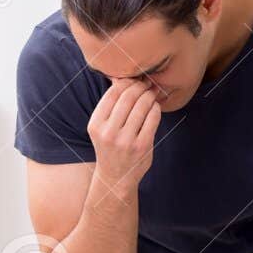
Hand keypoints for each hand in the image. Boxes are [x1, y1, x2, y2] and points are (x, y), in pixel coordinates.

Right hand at [87, 80, 160, 195]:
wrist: (115, 177)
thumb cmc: (110, 146)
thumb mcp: (101, 127)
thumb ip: (110, 105)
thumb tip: (119, 76)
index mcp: (96, 125)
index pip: (113, 93)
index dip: (126, 82)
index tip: (134, 80)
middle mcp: (108, 133)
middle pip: (129, 96)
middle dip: (140, 86)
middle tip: (147, 83)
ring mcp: (126, 141)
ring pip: (142, 105)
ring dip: (150, 95)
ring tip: (151, 93)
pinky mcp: (142, 146)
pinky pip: (153, 117)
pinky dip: (156, 108)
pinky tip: (154, 107)